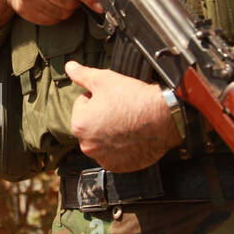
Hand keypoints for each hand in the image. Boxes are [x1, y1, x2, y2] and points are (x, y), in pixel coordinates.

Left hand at [66, 63, 182, 171]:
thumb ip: (82, 75)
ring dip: (110, 133)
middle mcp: (87, 146)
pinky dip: (121, 148)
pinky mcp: (119, 167)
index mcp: (79, 124)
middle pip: (91, 125)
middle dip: (101, 117)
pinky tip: (132, 136)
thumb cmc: (134, 99)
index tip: (113, 98)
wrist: (164, 117)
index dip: (98, 98)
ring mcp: (104, 158)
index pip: (83, 105)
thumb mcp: (104, 79)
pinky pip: (115, 155)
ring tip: (127, 123)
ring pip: (102, 141)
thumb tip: (69, 67)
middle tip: (121, 110)